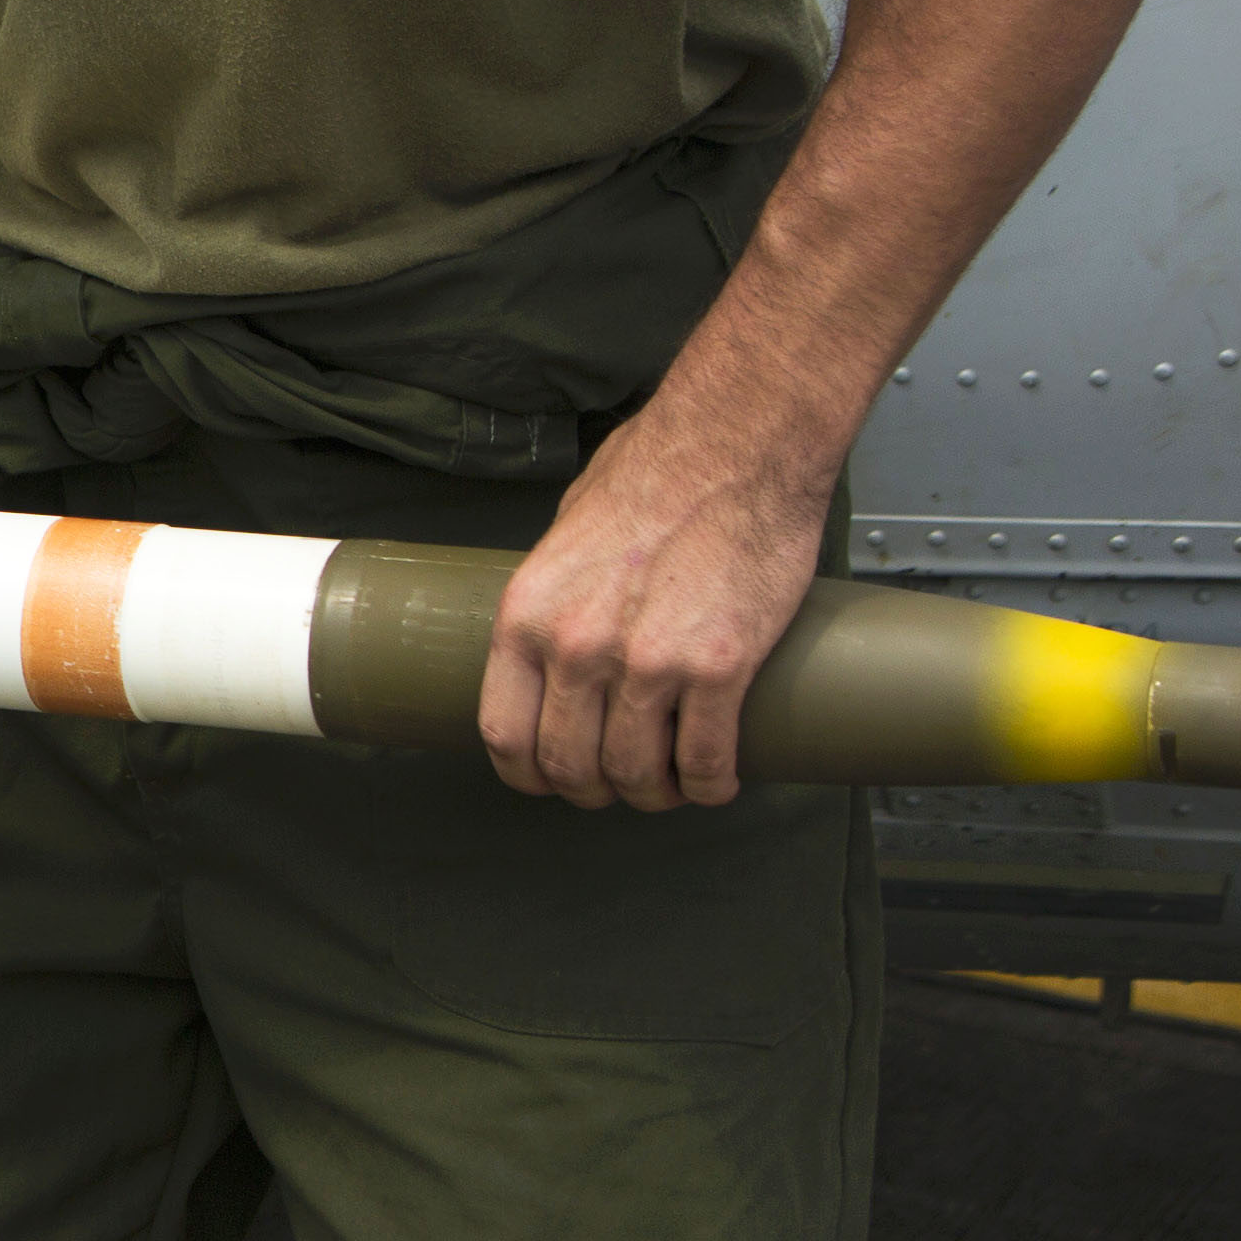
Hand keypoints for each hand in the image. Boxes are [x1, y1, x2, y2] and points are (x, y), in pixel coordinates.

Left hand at [478, 410, 837, 808]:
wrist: (737, 446)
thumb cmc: (657, 474)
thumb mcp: (566, 536)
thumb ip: (555, 601)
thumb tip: (554, 648)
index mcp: (527, 615)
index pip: (504, 733)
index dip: (529, 772)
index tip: (551, 777)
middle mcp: (576, 646)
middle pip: (570, 765)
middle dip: (595, 789)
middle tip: (621, 783)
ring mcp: (646, 661)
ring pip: (636, 773)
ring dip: (655, 794)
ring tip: (673, 783)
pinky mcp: (719, 665)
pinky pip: (705, 759)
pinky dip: (711, 784)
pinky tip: (717, 779)